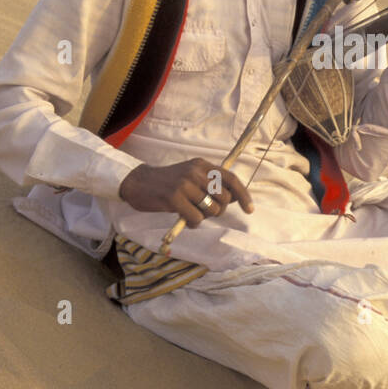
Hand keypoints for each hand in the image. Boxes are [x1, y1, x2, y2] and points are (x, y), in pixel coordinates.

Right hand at [118, 159, 253, 228]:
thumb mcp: (190, 175)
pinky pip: (196, 218)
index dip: (243, 195)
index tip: (249, 209)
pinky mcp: (174, 198)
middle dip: (218, 210)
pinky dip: (193, 223)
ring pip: (211, 210)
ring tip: (191, 213)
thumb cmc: (167, 183)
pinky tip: (184, 220)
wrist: (138, 182)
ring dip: (204, 217)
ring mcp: (185, 184)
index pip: (231, 179)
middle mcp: (195, 172)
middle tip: (204, 211)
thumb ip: (210, 183)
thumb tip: (234, 199)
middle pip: (223, 198)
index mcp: (202, 165)